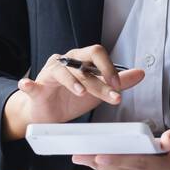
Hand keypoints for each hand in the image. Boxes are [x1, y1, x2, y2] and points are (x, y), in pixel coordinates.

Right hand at [2, 47, 145, 139]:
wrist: (48, 115)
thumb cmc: (71, 99)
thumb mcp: (98, 91)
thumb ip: (118, 81)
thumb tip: (141, 73)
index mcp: (80, 61)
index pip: (96, 54)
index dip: (109, 67)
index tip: (119, 86)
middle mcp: (65, 62)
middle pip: (82, 60)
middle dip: (99, 76)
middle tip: (111, 91)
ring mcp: (49, 74)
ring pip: (63, 72)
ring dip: (74, 82)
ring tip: (82, 93)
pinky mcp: (35, 88)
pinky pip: (31, 85)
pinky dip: (29, 85)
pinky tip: (28, 85)